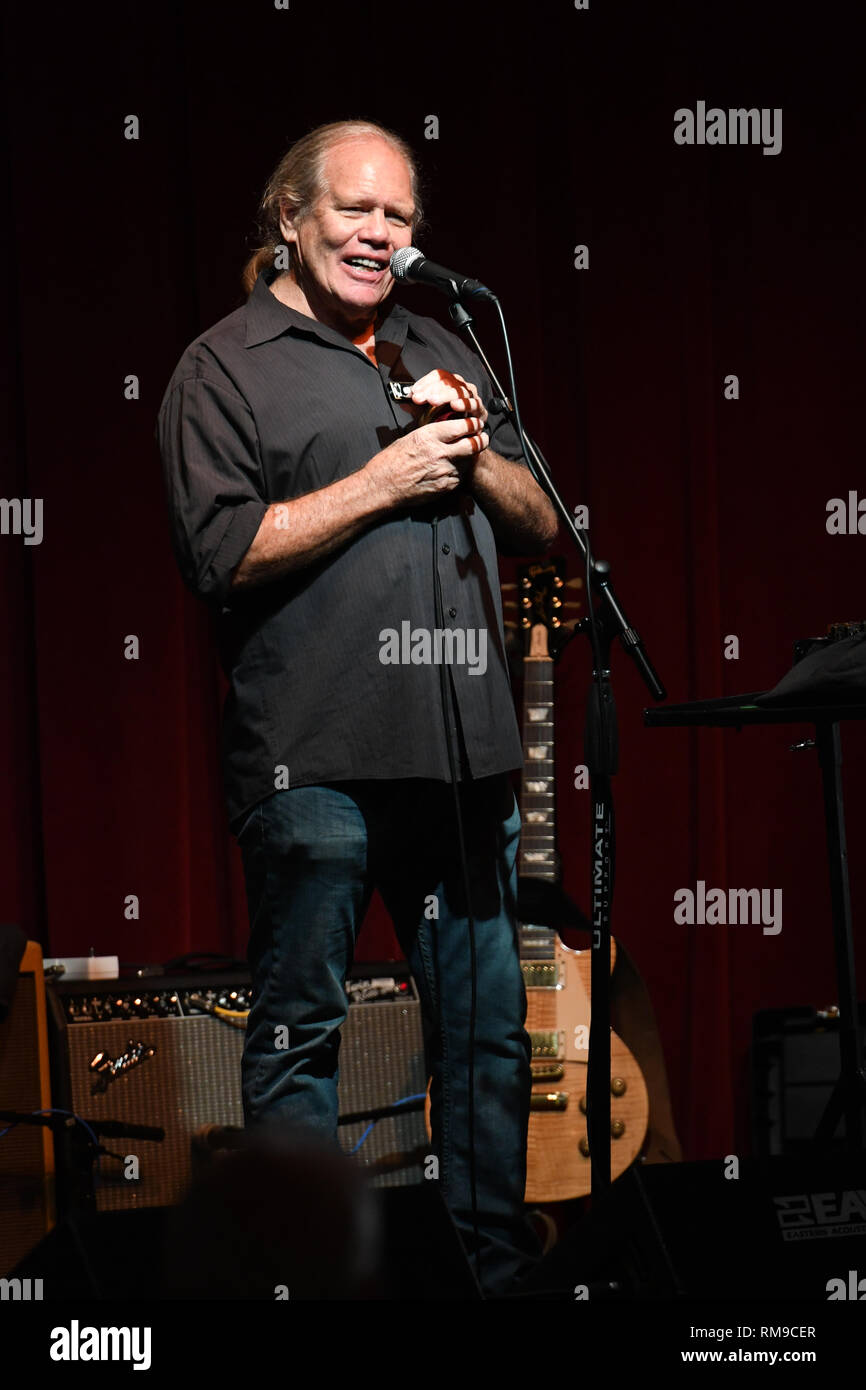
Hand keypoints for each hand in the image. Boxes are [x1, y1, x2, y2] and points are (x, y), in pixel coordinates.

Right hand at [364, 412, 489, 507]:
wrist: (383, 486)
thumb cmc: (390, 462)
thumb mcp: (409, 438)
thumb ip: (430, 433)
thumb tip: (444, 428)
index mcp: (429, 436)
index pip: (461, 427)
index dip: (472, 423)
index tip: (475, 422)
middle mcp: (439, 453)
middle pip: (473, 445)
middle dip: (481, 440)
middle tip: (483, 437)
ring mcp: (444, 471)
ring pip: (467, 462)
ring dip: (468, 457)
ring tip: (465, 455)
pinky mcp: (445, 487)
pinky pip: (459, 477)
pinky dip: (458, 472)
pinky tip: (451, 470)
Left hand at [408, 369, 487, 428]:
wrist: (464, 439)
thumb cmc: (446, 423)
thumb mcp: (428, 414)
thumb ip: (417, 407)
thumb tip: (402, 402)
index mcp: (449, 384)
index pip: (438, 376)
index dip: (425, 382)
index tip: (414, 392)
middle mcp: (461, 386)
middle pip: (447, 381)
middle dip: (432, 389)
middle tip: (420, 398)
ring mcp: (472, 396)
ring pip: (459, 390)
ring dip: (445, 396)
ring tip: (434, 401)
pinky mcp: (480, 409)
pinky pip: (474, 403)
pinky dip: (465, 403)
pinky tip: (455, 405)